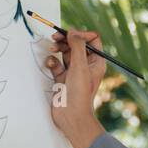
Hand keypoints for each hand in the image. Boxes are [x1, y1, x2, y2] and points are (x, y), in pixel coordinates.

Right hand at [44, 28, 105, 147]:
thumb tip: (72, 31)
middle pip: (76, 44)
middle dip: (66, 40)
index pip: (92, 40)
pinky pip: (57, 64)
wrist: (71, 116)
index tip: (70, 35)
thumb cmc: (79, 93)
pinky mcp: (63, 78)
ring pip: (65, 53)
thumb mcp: (80, 66)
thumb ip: (77, 46)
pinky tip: (51, 65)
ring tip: (52, 49)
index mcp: (96, 62)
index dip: (81, 34)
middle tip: (55, 38)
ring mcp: (74, 72)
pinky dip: (52, 62)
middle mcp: (86, 66)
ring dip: (57, 49)